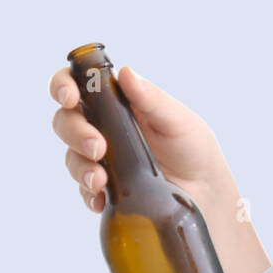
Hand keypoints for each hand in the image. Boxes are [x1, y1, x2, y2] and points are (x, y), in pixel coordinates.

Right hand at [49, 66, 227, 211]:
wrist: (208, 192)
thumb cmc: (195, 148)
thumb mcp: (178, 120)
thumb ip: (153, 99)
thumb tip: (126, 74)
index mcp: (117, 103)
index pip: (77, 85)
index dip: (63, 87)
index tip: (69, 97)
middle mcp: (104, 128)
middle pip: (66, 122)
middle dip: (75, 133)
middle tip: (98, 147)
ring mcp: (104, 159)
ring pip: (73, 158)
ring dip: (80, 167)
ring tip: (100, 179)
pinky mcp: (109, 188)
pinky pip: (86, 190)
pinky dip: (89, 194)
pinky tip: (100, 199)